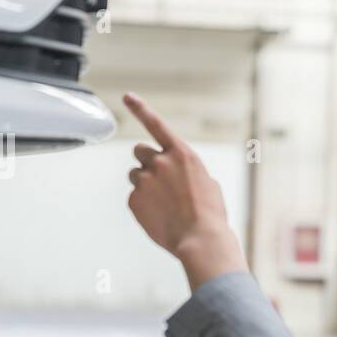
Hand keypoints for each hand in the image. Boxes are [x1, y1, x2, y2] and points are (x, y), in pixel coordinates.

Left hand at [123, 92, 247, 288]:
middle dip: (146, 161)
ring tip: (163, 203)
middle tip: (158, 180)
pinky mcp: (134, 199)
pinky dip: (144, 205)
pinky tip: (159, 216)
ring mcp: (145, 180)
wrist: (200, 239)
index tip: (127, 96)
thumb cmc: (209, 214)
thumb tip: (176, 173)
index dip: (140, 109)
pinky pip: (134, 197)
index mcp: (182, 154)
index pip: (156, 125)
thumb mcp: (207, 182)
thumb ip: (186, 169)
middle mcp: (161, 162)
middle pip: (140, 151)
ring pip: (135, 175)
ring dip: (145, 184)